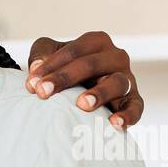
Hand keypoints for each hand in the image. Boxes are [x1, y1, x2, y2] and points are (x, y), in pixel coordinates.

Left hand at [27, 31, 142, 129]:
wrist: (78, 93)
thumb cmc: (63, 71)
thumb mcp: (50, 56)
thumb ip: (41, 54)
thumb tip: (36, 68)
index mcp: (97, 42)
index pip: (74, 50)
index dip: (51, 65)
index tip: (31, 84)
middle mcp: (115, 57)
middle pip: (92, 64)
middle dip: (65, 78)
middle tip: (43, 93)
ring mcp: (127, 78)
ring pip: (118, 83)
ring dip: (100, 93)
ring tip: (82, 104)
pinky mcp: (133, 100)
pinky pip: (136, 107)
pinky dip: (128, 115)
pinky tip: (114, 124)